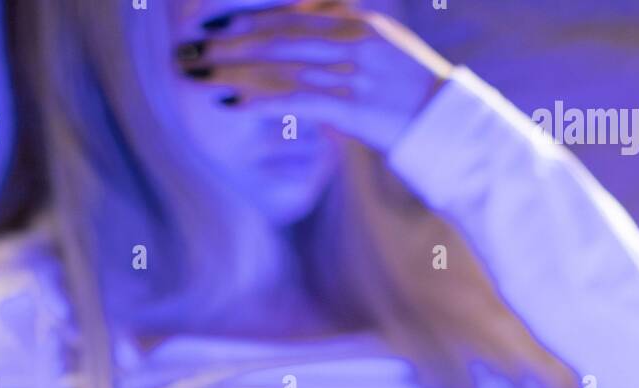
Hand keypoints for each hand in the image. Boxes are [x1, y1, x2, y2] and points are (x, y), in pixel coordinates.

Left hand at [178, 1, 453, 152]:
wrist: (445, 123)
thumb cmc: (413, 93)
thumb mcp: (384, 48)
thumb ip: (348, 33)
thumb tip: (316, 25)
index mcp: (356, 19)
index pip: (292, 11)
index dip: (250, 14)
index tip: (217, 22)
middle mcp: (350, 38)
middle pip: (277, 34)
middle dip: (231, 39)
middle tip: (193, 47)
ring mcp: (349, 71)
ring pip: (278, 65)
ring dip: (233, 70)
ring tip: (199, 75)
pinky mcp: (348, 106)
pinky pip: (293, 99)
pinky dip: (258, 101)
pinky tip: (230, 105)